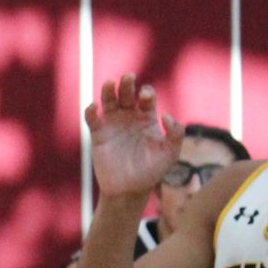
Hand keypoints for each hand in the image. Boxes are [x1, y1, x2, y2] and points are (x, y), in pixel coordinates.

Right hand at [83, 76, 182, 201]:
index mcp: (147, 118)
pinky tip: (94, 107)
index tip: (146, 98)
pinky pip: (92, 118)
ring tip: (111, 83)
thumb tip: (165, 115)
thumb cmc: (151, 172)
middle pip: (127, 93)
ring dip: (109, 90)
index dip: (146, 93)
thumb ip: (175, 134)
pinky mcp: (98, 134)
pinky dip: (91, 111)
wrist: (129, 190)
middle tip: (129, 77)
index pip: (147, 97)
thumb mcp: (170, 154)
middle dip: (128, 83)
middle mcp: (129, 117)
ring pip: (109, 100)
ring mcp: (113, 124)